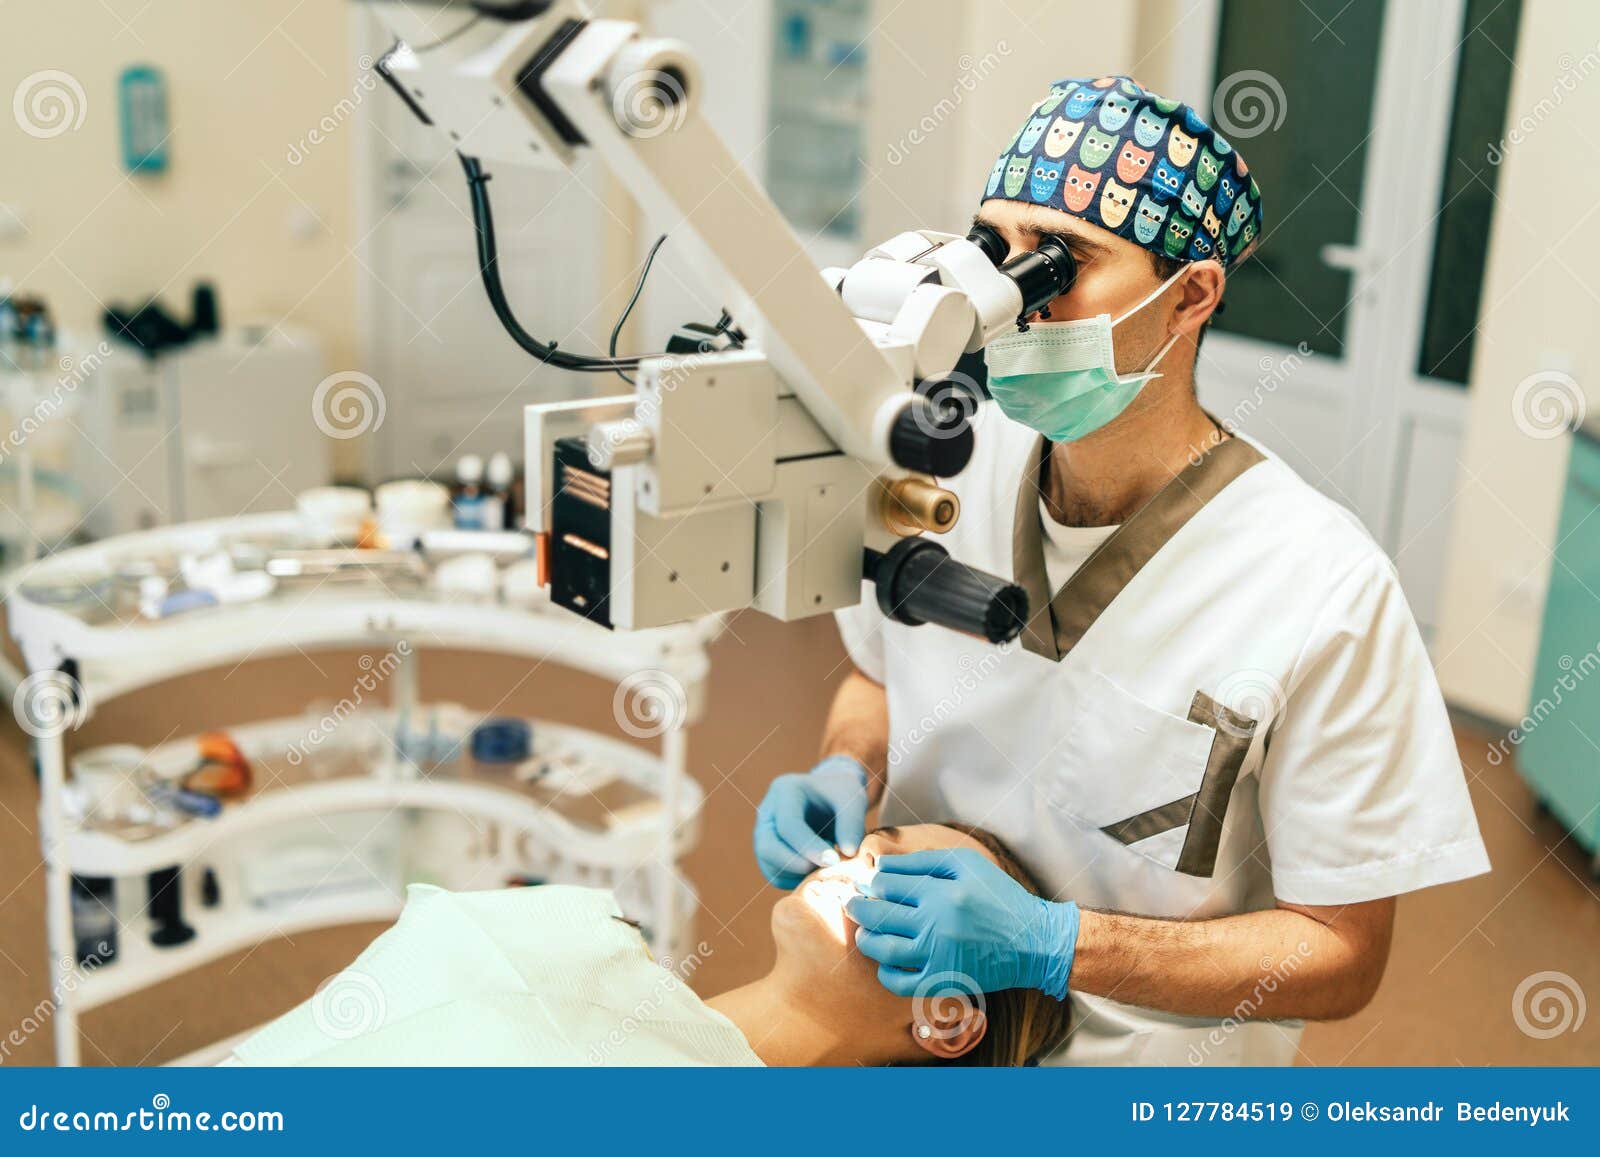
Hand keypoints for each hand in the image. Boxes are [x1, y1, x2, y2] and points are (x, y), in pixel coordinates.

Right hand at [752, 756, 869, 888]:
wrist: (831, 795)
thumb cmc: (841, 793)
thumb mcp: (851, 798)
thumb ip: (851, 823)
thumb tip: (849, 853)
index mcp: (784, 791)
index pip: (788, 825)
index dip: (809, 847)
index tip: (834, 861)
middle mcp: (767, 814)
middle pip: (768, 848)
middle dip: (797, 865)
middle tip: (828, 869)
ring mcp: (763, 835)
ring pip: (770, 866)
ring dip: (799, 875)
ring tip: (828, 864)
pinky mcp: (769, 854)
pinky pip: (777, 876)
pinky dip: (798, 881)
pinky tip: (820, 870)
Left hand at [846, 847, 1078, 999]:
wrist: (1034, 941)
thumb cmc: (999, 896)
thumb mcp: (967, 865)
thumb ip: (922, 861)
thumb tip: (881, 865)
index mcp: (942, 893)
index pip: (888, 885)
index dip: (869, 881)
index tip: (862, 881)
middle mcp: (937, 925)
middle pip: (880, 915)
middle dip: (858, 907)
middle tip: (851, 903)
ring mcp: (939, 956)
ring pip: (884, 949)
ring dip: (866, 939)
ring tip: (863, 932)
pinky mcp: (944, 981)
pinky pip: (901, 983)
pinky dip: (885, 973)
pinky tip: (884, 961)